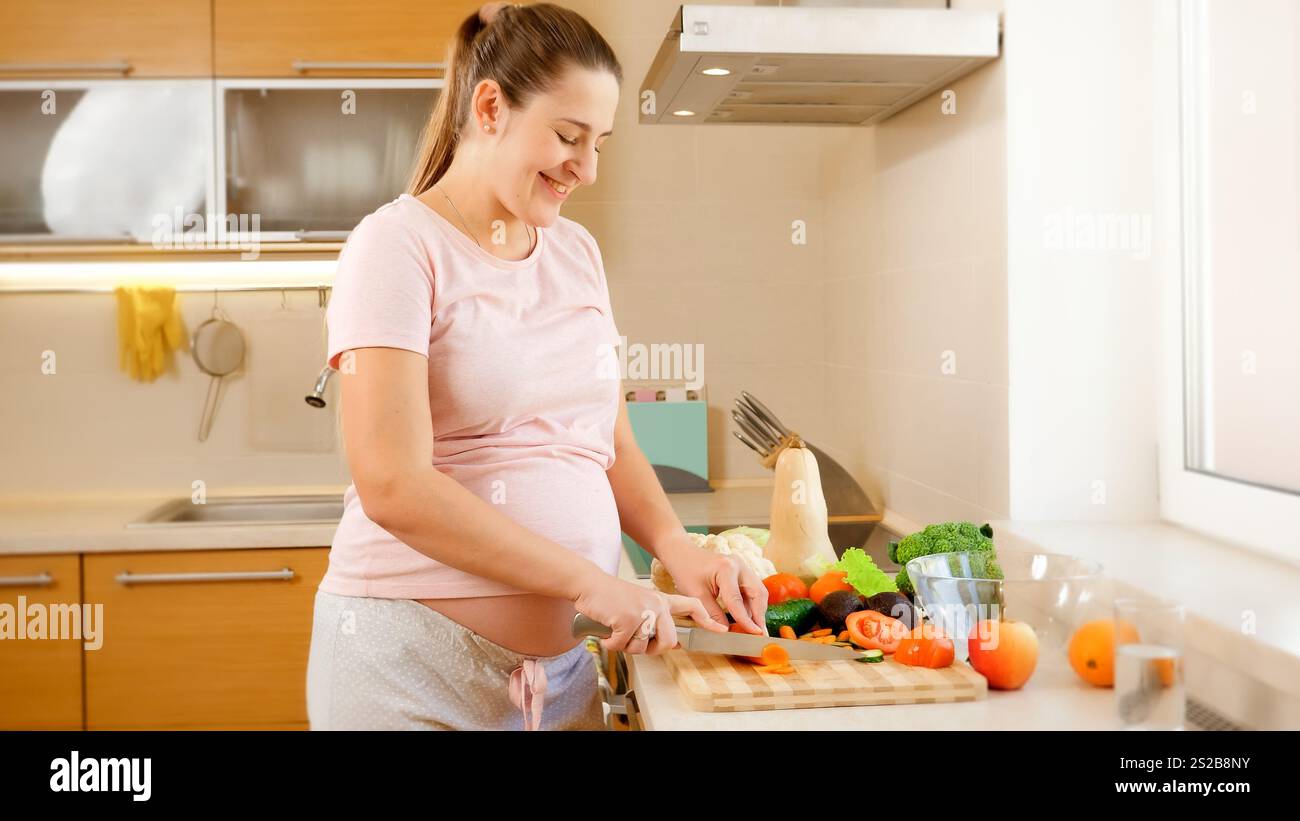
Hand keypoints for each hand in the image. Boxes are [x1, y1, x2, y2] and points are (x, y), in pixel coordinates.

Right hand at [573, 574, 727, 655]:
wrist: (588, 584)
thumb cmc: (610, 598)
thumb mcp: (638, 605)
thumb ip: (656, 621)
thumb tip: (674, 645)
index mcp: (661, 600)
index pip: (690, 605)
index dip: (706, 619)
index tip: (720, 630)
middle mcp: (656, 603)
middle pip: (668, 641)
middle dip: (651, 649)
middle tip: (634, 642)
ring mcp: (643, 610)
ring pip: (643, 647)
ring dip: (625, 646)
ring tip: (616, 630)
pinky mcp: (628, 618)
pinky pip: (623, 645)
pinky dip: (611, 643)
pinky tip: (607, 630)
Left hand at [656, 533, 768, 634]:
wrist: (682, 554)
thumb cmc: (686, 571)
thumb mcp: (697, 596)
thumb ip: (713, 614)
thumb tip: (727, 632)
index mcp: (726, 569)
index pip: (738, 600)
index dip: (747, 620)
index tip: (755, 634)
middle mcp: (739, 565)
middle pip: (758, 593)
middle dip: (759, 615)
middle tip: (760, 633)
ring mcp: (743, 567)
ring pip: (758, 592)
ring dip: (756, 610)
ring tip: (753, 629)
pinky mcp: (742, 572)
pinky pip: (751, 590)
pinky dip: (751, 604)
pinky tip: (747, 618)